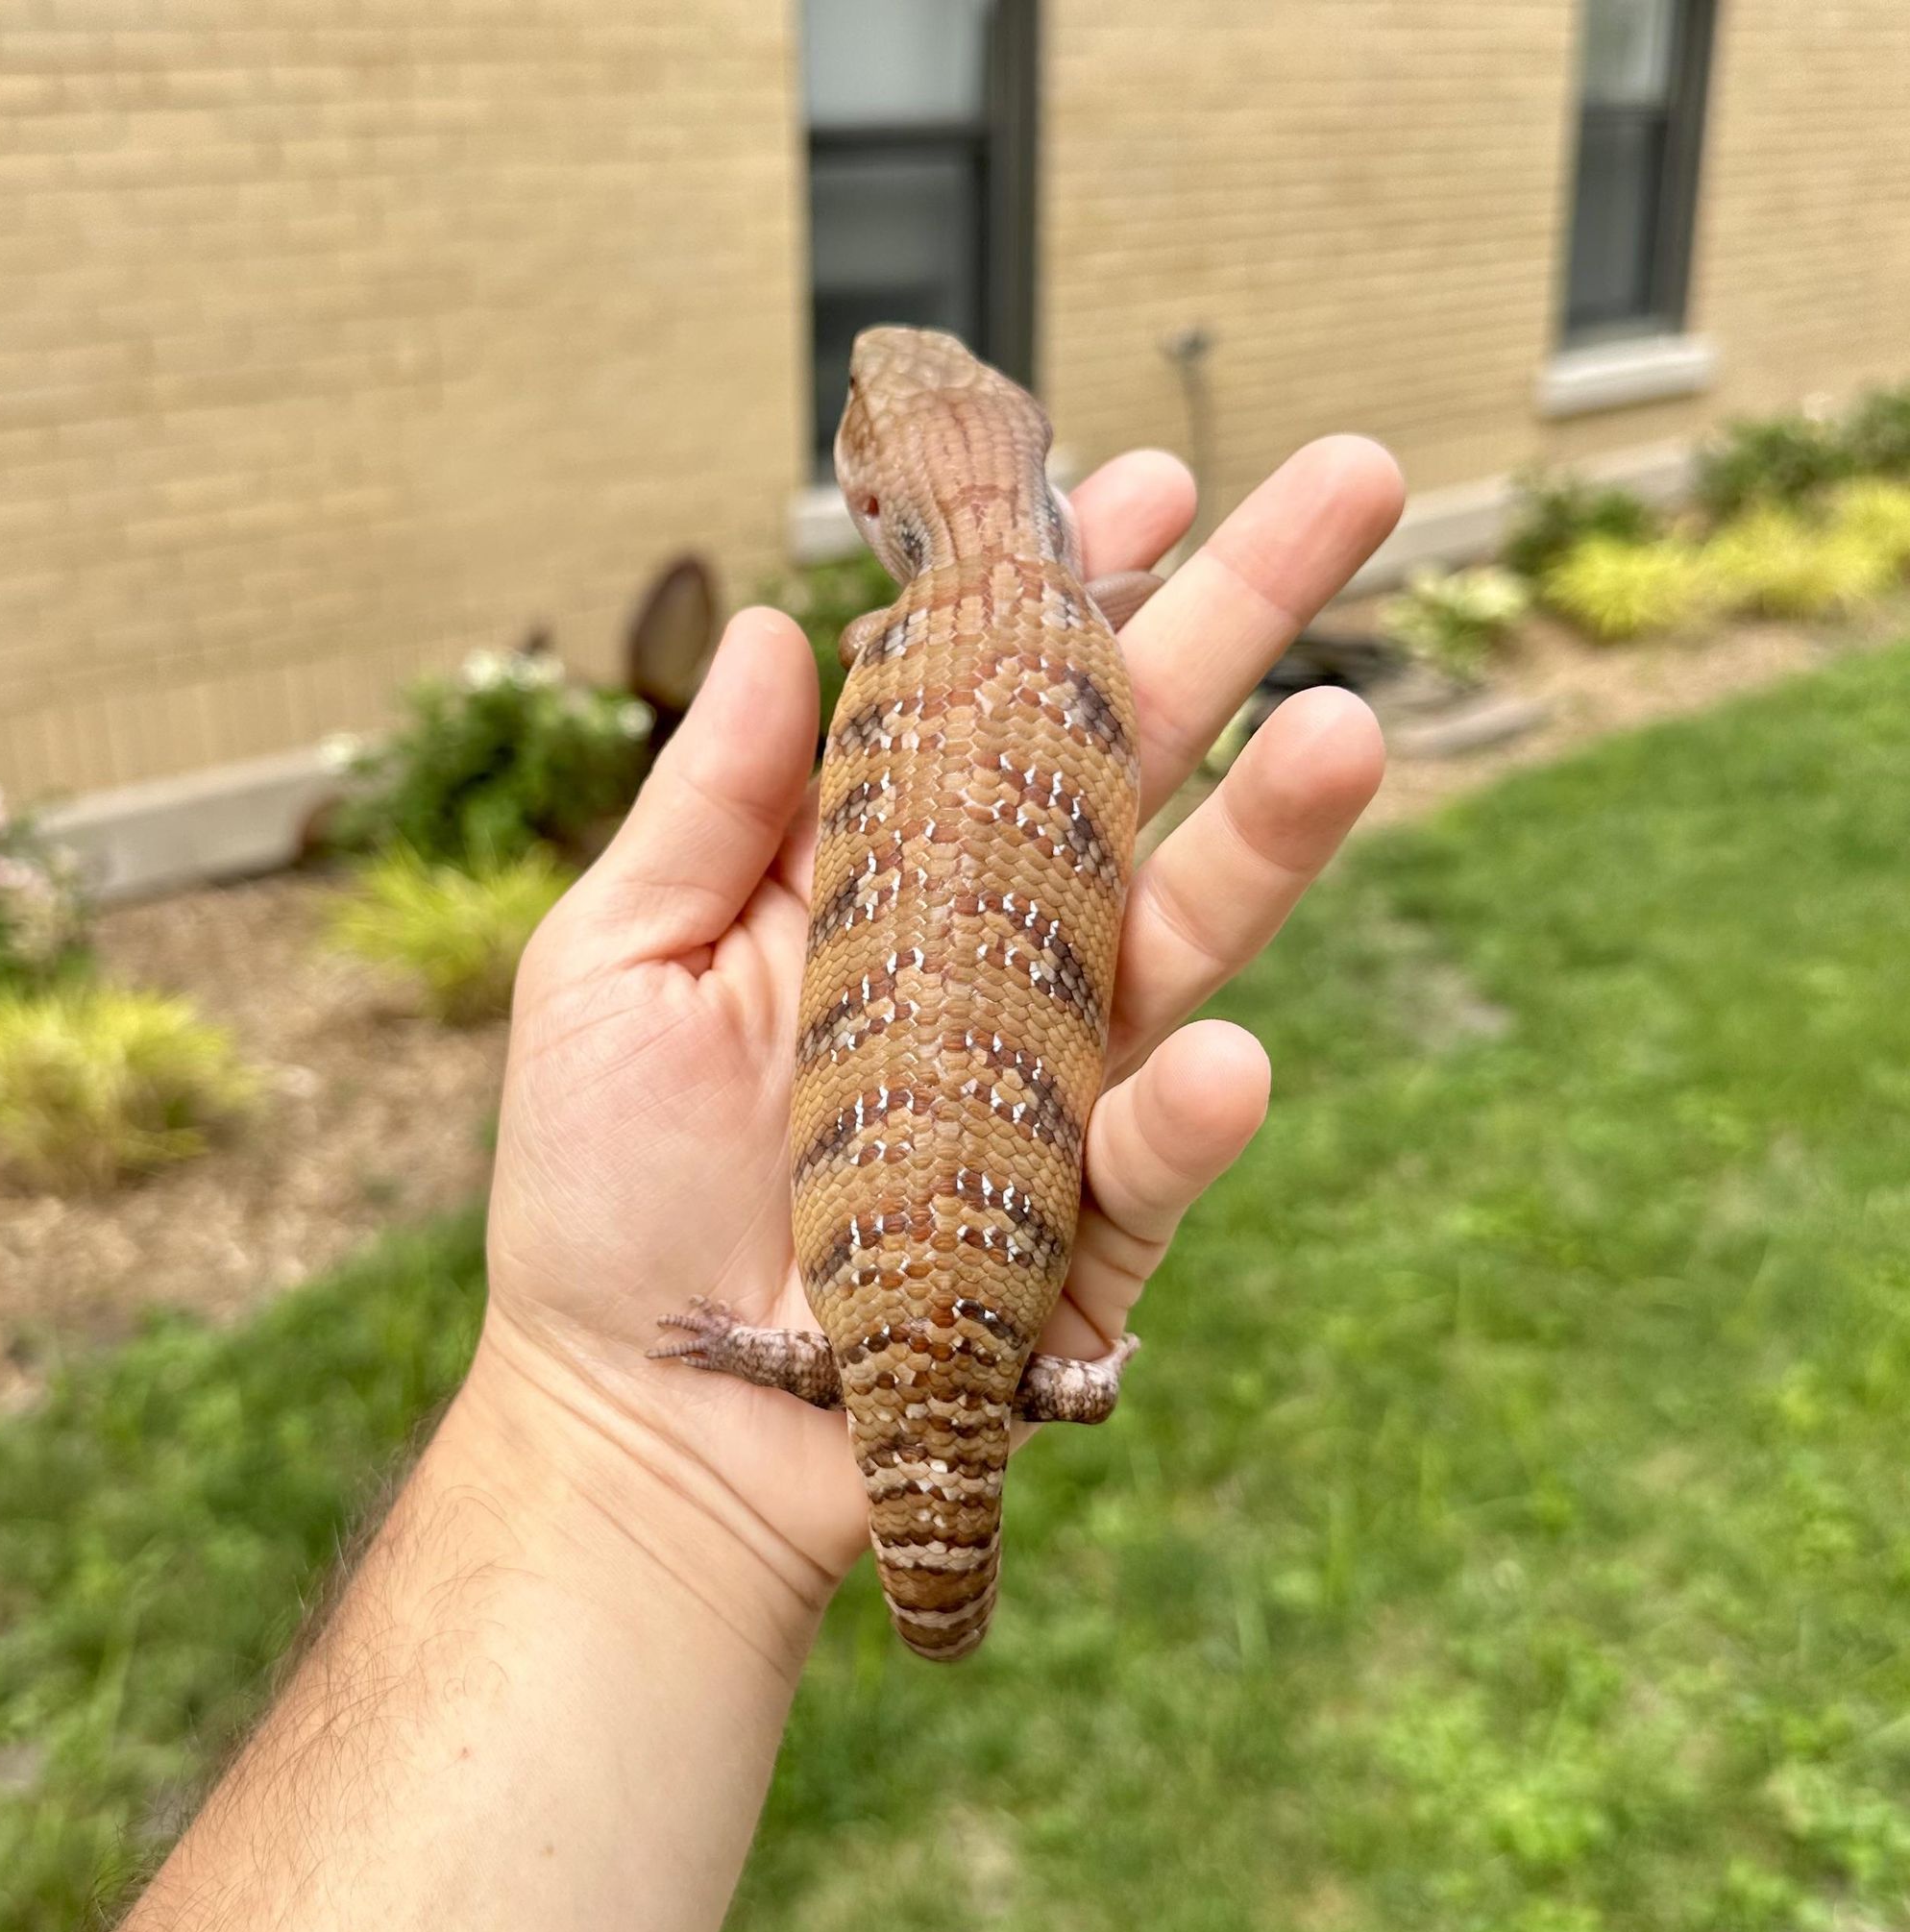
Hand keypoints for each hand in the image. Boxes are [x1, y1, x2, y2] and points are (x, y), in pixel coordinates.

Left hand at [476, 438, 1403, 1624]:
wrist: (642, 1423)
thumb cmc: (602, 1193)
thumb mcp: (613, 968)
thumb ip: (708, 806)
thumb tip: (770, 618)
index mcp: (880, 882)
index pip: (999, 705)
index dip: (1068, 590)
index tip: (1140, 479)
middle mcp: (990, 958)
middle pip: (1136, 773)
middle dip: (1238, 631)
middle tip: (1356, 488)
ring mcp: (1056, 1084)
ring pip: (1189, 934)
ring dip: (1277, 836)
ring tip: (1352, 728)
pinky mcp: (1090, 1228)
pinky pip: (1157, 1156)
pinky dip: (1190, 1116)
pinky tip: (1223, 1060)